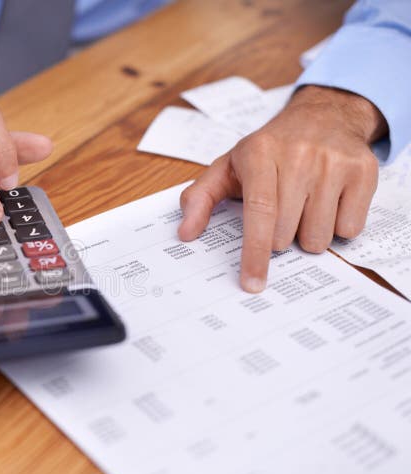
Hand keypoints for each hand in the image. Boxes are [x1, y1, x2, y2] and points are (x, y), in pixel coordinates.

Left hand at [178, 85, 386, 292]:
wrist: (323, 115)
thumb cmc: (269, 150)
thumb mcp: (228, 166)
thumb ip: (200, 198)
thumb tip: (186, 233)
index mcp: (261, 153)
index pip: (259, 212)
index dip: (255, 252)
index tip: (252, 282)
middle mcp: (300, 155)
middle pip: (287, 232)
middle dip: (279, 238)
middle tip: (280, 215)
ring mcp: (335, 163)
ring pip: (319, 237)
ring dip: (308, 234)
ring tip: (304, 207)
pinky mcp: (364, 172)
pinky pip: (350, 229)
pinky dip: (337, 226)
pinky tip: (329, 202)